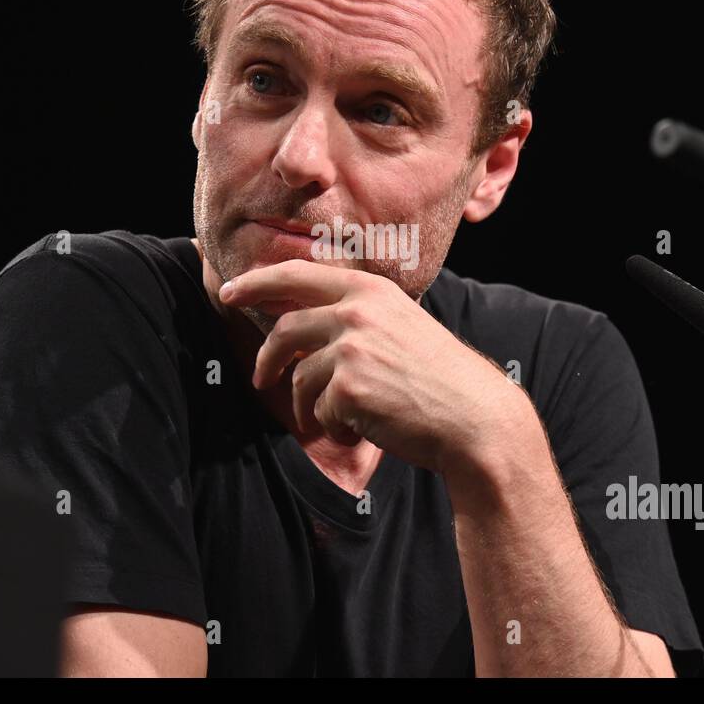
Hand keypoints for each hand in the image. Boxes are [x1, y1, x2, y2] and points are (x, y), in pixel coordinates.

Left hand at [219, 259, 531, 474]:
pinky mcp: (348, 386)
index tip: (231, 291)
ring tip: (343, 419)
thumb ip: (357, 316)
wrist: (472, 417)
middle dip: (267, 359)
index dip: (258, 281)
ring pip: (299, 378)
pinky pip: (317, 411)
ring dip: (312, 407)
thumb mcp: (400, 326)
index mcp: (370, 289)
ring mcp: (351, 347)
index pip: (298, 273)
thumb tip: (300, 322)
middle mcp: (358, 310)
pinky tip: (363, 429)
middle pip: (285, 329)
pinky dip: (335, 427)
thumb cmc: (438, 379)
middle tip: (260, 378)